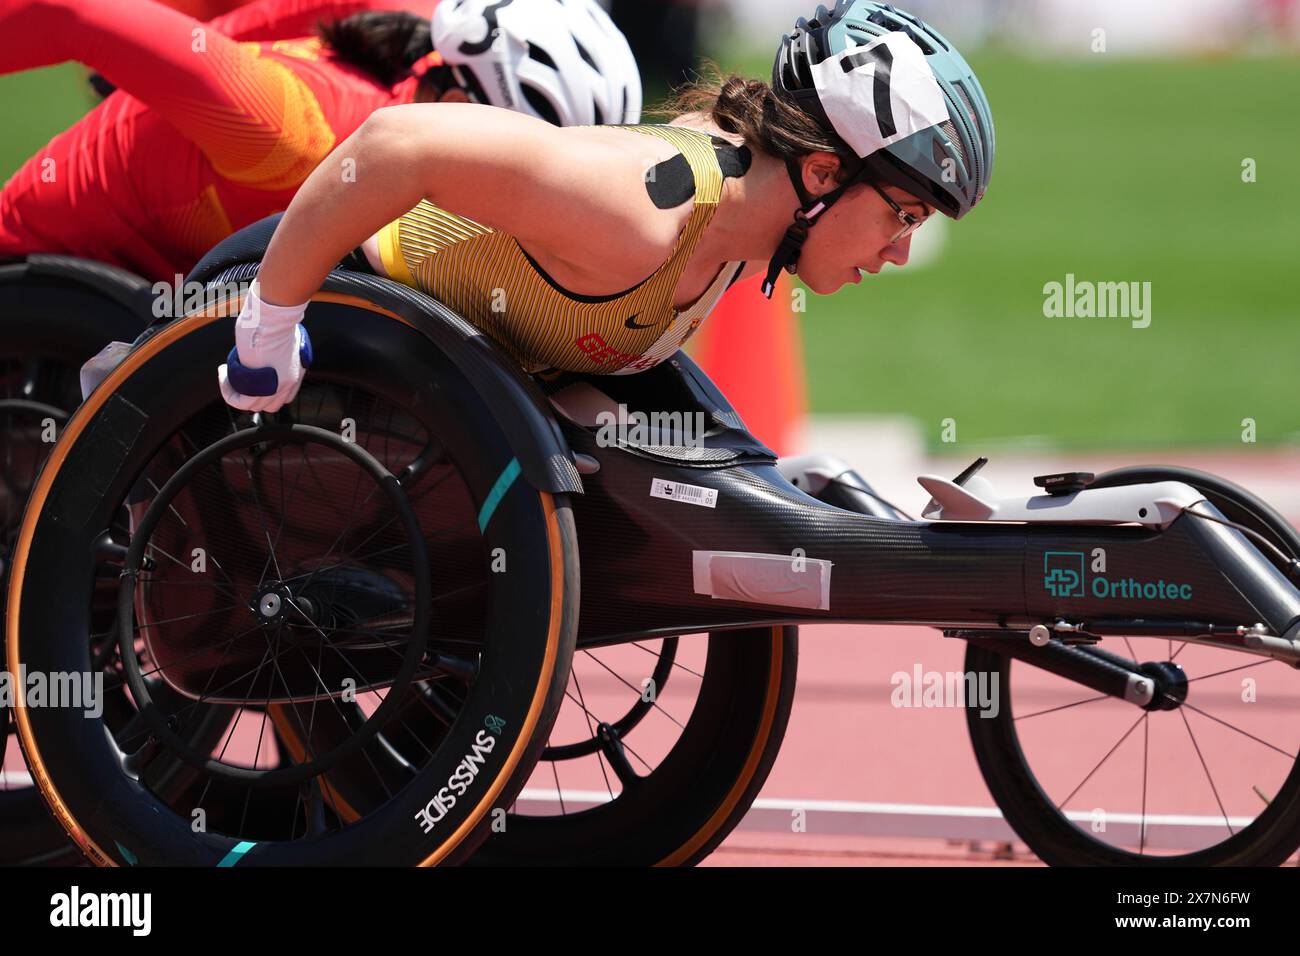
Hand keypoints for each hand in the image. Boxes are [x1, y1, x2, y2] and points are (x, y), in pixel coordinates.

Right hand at [217, 286, 311, 412]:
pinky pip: (240, 402)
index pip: (285, 397)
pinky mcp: (261, 388)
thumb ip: (277, 345)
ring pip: (252, 405)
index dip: (267, 392)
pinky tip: (223, 373)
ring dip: (235, 392)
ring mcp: (275, 388)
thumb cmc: (277, 320)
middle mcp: (288, 384)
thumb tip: (264, 344)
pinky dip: (229, 392)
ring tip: (226, 374)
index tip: (254, 379)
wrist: (275, 319)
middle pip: (269, 405)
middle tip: (237, 378)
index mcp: (296, 373)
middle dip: (250, 395)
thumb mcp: (282, 336)